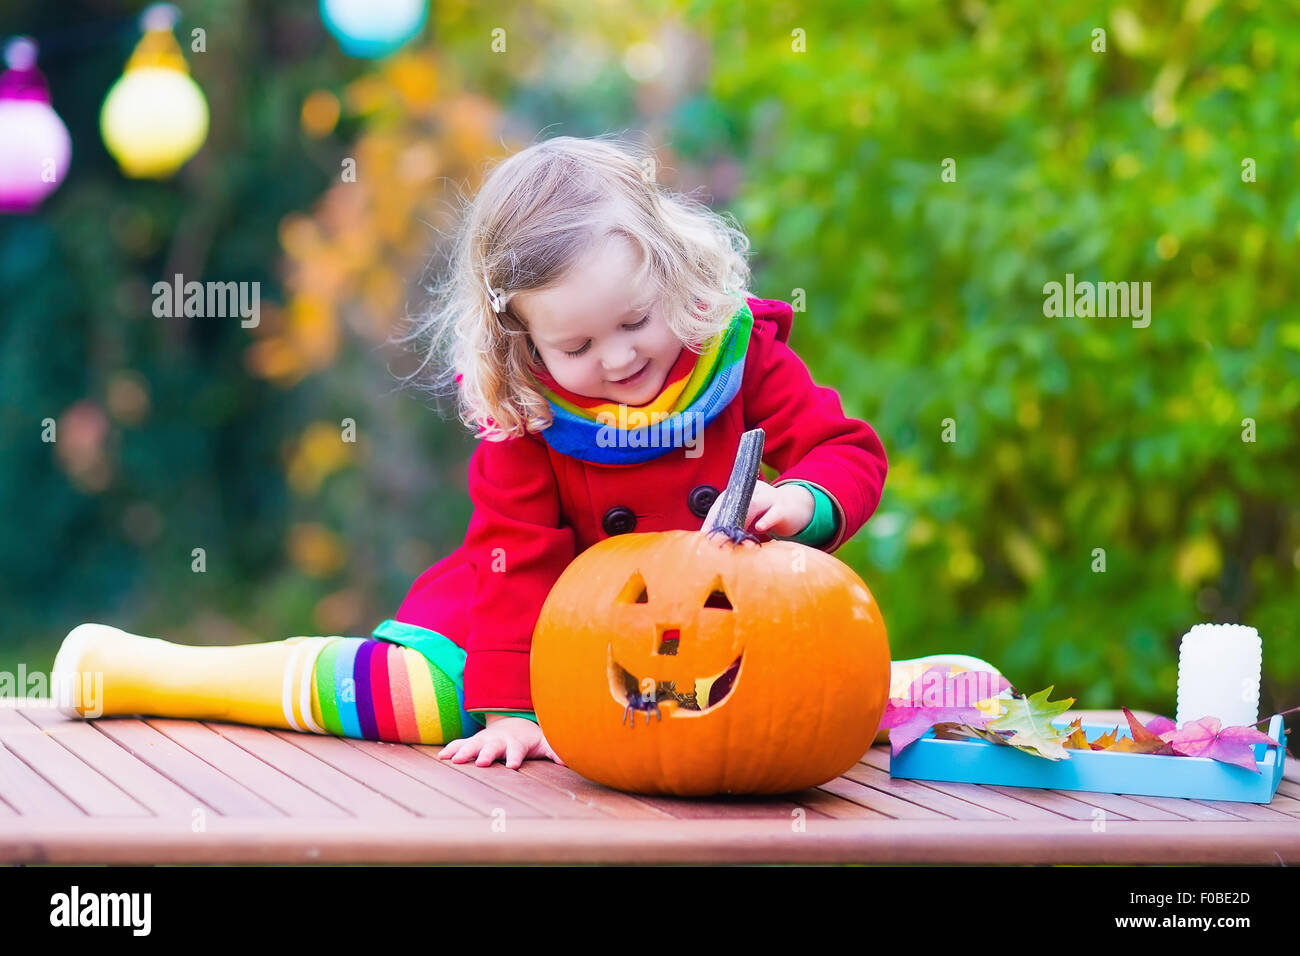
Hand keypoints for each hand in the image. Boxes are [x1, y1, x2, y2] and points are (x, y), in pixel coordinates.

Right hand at [437, 714, 566, 769]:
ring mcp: (485, 740)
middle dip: (486, 754)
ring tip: (455, 760)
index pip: (517, 750)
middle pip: (492, 747)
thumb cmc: (529, 739)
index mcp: (516, 744)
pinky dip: (451, 749)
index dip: (515, 757)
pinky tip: (441, 757)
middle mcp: (499, 741)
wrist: (513, 724)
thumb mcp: (544, 743)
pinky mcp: (474, 742)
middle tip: (480, 763)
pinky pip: (460, 744)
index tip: (513, 765)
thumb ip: (554, 751)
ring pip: (473, 744)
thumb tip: (568, 761)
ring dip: (464, 751)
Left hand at [701, 479, 814, 537]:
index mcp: (743, 492)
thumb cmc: (766, 515)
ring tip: (733, 535)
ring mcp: (770, 498)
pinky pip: (774, 513)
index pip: (723, 501)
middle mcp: (754, 492)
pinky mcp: (783, 509)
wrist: (795, 508)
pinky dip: (766, 520)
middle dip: (723, 519)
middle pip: (736, 502)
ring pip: (753, 505)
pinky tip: (759, 528)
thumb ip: (734, 526)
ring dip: (742, 520)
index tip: (704, 534)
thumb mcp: (748, 518)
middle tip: (716, 536)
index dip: (712, 517)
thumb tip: (714, 542)